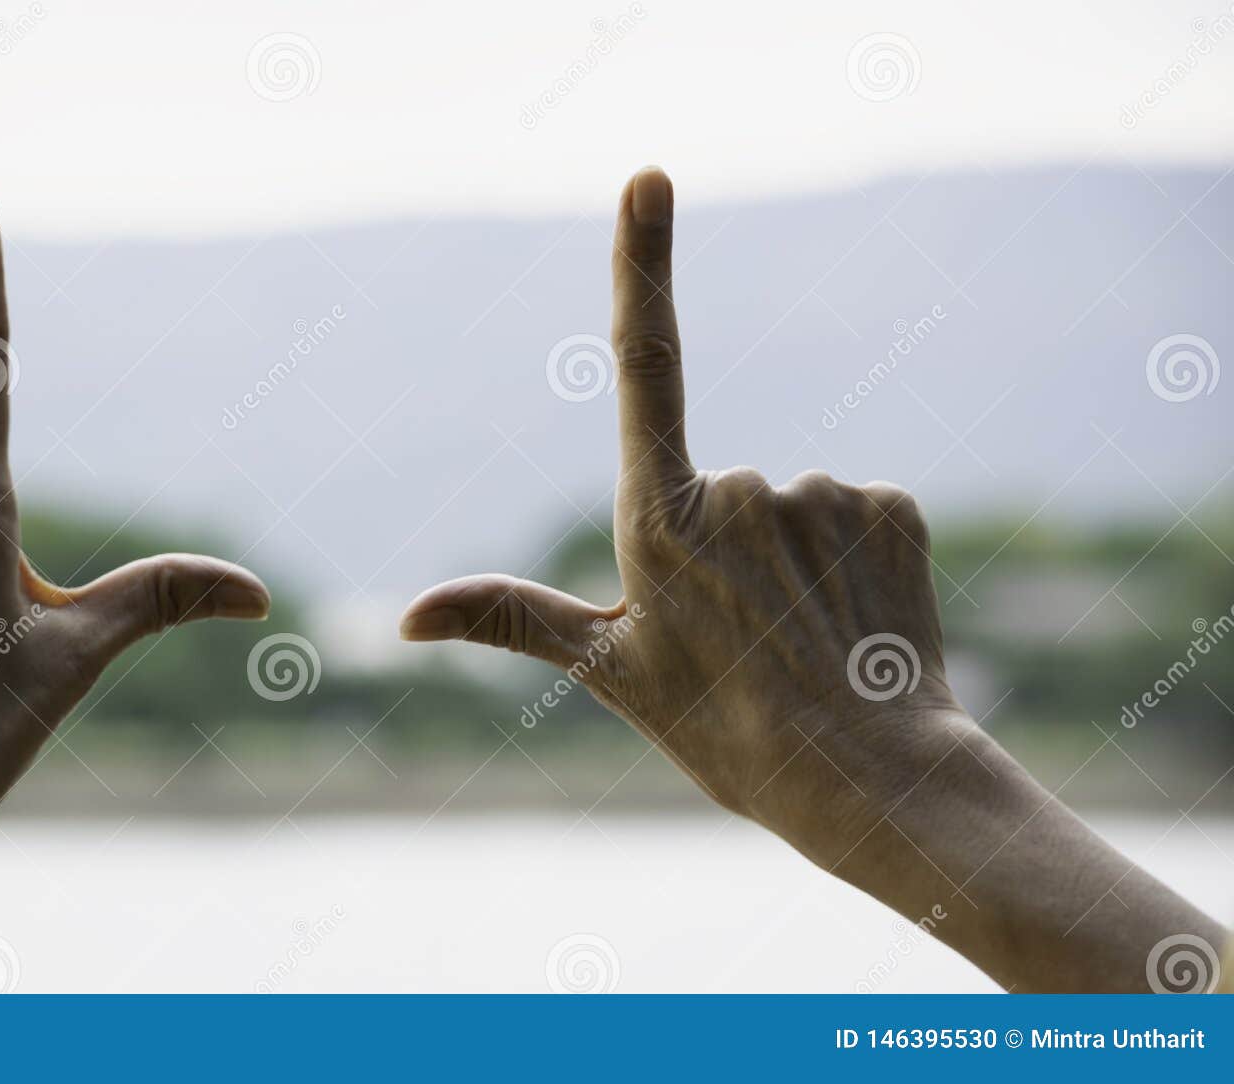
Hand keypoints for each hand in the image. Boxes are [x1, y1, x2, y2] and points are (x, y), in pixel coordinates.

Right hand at [400, 166, 952, 843]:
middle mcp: (743, 486)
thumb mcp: (608, 671)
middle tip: (746, 641)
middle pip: (719, 488)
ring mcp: (825, 491)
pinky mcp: (893, 505)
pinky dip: (847, 561)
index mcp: (662, 519)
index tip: (649, 178)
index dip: (642, 263)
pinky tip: (851, 626)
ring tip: (801, 644)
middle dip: (724, 548)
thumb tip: (402, 618)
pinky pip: (852, 515)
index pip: (643, 362)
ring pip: (788, 506)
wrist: (871, 783)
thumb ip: (510, 617)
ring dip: (787, 560)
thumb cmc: (723, 733)